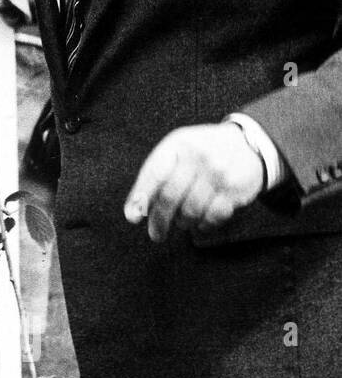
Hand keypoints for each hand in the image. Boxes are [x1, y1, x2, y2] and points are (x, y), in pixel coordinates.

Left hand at [124, 123, 264, 241]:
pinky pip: (214, 216)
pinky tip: (201, 222)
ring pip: (192, 210)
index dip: (141, 198)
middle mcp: (198, 157)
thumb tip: (133, 214)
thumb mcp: (174, 151)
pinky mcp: (236, 189)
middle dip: (160, 220)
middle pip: (171, 197)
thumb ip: (152, 177)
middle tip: (156, 234)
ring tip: (182, 222)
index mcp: (178, 145)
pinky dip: (204, 224)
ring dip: (183, 222)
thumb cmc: (198, 152)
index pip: (154, 175)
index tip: (133, 218)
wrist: (245, 143)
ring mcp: (219, 173)